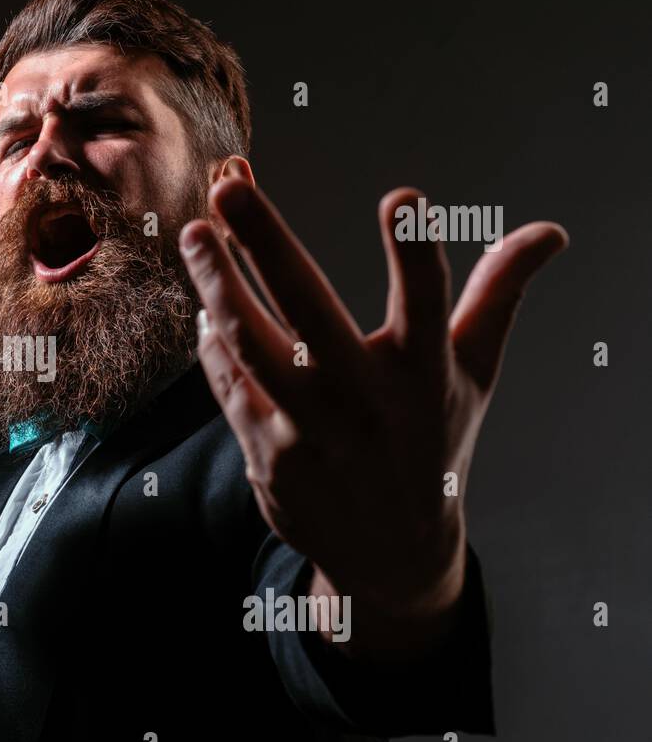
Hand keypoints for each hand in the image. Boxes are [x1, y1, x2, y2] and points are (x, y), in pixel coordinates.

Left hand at [179, 179, 566, 627]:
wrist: (391, 554)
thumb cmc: (433, 441)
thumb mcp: (472, 375)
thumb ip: (496, 297)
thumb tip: (549, 233)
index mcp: (426, 378)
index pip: (428, 306)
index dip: (417, 253)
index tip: (403, 197)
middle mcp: (368, 406)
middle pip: (312, 315)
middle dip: (268, 247)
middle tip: (231, 188)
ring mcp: (312, 435)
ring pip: (253, 349)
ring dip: (218, 287)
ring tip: (193, 233)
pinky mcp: (268, 458)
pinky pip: (230, 385)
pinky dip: (214, 343)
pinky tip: (206, 304)